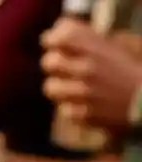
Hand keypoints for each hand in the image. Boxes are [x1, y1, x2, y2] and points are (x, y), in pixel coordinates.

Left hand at [42, 18, 141, 133]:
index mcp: (95, 49)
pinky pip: (63, 108)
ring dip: (60, 88)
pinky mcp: (82, 114)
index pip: (60, 38)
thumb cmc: (125, 72)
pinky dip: (72, 107)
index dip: (52, 41)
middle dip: (54, 65)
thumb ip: (84, 40)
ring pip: (50, 87)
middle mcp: (87, 68)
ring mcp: (83, 92)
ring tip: (74, 88)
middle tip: (62, 69)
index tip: (54, 46)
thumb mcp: (110, 49)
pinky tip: (85, 104)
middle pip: (49, 62)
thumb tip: (56, 34)